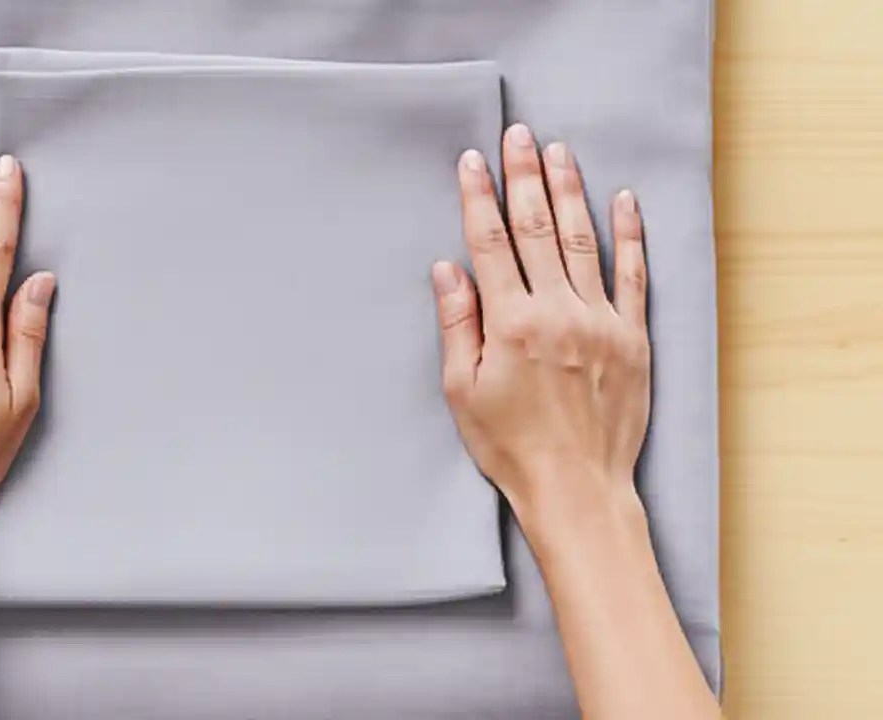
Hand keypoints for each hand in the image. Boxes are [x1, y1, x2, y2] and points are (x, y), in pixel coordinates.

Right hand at [432, 124, 649, 527]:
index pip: (489, 243)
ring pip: (582, 241)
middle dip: (524, 177)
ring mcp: (600, 321)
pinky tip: (622, 200)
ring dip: (569, 191)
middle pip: (536, 229)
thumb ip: (457, 324)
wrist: (578, 488)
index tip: (472, 161)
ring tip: (560, 152)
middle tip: (519, 135)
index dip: (478, 197)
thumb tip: (448, 268)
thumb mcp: (463, 391)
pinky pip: (632, 275)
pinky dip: (628, 235)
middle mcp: (557, 311)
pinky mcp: (633, 337)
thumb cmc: (511, 447)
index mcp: (510, 323)